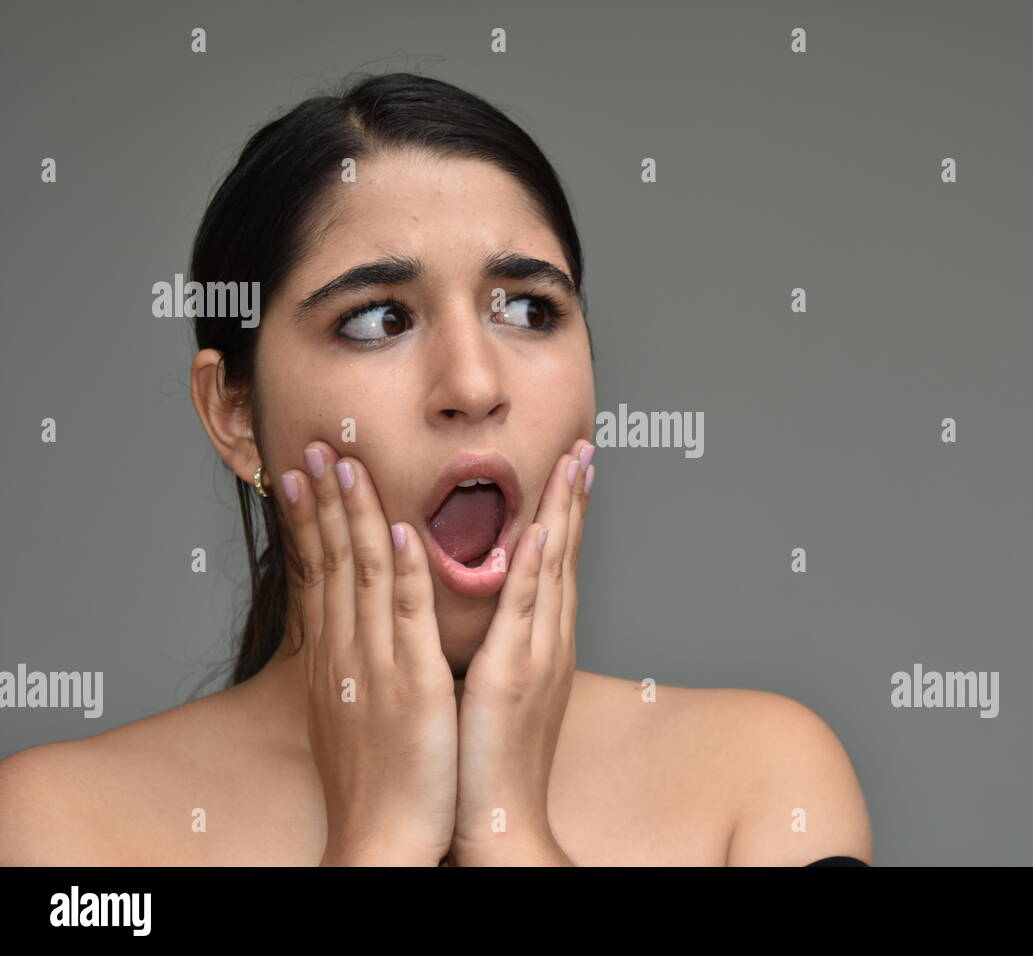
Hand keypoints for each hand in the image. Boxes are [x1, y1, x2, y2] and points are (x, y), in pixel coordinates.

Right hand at [280, 441, 459, 865]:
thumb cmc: (373, 777)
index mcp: (335, 656)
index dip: (307, 519)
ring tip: (346, 463)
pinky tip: (400, 530)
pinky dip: (403, 570)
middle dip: (322, 500)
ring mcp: (376, 663)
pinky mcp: (411, 682)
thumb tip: (345, 626)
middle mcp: (347, 651)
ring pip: (365, 573)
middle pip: (332, 561)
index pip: (318, 571)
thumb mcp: (347, 708)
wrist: (380, 837)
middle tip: (312, 447)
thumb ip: (347, 660)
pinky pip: (406, 616)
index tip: (297, 473)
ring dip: (357, 514)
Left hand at [449, 438, 594, 864]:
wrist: (501, 818)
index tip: (570, 472)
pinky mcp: (512, 675)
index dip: (566, 516)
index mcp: (542, 645)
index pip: (556, 566)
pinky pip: (524, 611)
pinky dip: (536, 568)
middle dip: (574, 500)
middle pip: (566, 557)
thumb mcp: (501, 690)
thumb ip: (503, 647)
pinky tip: (542, 530)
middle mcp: (549, 643)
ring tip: (570, 464)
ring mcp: (536, 656)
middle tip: (583, 449)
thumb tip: (494, 617)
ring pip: (553, 571)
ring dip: (562, 514)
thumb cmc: (491, 760)